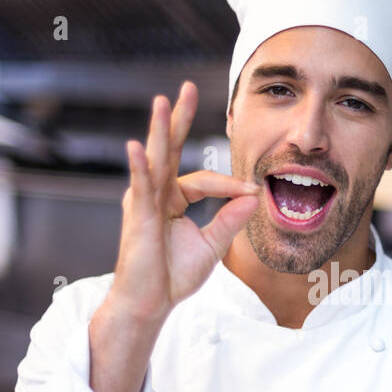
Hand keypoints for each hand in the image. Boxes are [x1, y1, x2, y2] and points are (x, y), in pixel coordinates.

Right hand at [109, 80, 261, 319]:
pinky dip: (139, 166)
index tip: (254, 191)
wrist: (151, 303)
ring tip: (163, 102)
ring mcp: (143, 202)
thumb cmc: (173, 276)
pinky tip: (137, 146)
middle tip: (187, 88)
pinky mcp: (138, 216)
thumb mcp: (212, 245)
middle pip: (171, 151)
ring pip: (156, 160)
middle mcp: (156, 194)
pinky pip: (141, 186)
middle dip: (180, 119)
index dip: (230, 184)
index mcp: (172, 200)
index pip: (205, 180)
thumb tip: (254, 196)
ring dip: (161, 130)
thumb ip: (231, 219)